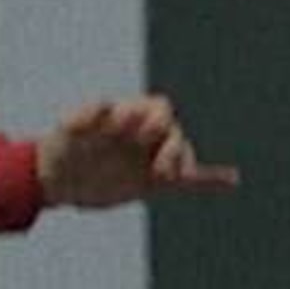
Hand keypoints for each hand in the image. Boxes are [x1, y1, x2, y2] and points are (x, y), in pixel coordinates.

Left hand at [36, 95, 239, 207]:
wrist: (57, 180)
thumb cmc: (60, 148)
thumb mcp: (66, 132)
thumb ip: (83, 117)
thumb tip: (102, 106)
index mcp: (130, 116)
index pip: (157, 107)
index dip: (150, 118)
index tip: (128, 133)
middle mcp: (146, 135)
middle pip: (173, 129)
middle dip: (169, 142)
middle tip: (154, 163)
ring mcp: (152, 158)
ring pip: (181, 153)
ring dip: (181, 162)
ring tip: (169, 177)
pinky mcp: (154, 182)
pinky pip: (190, 179)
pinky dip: (211, 179)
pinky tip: (232, 180)